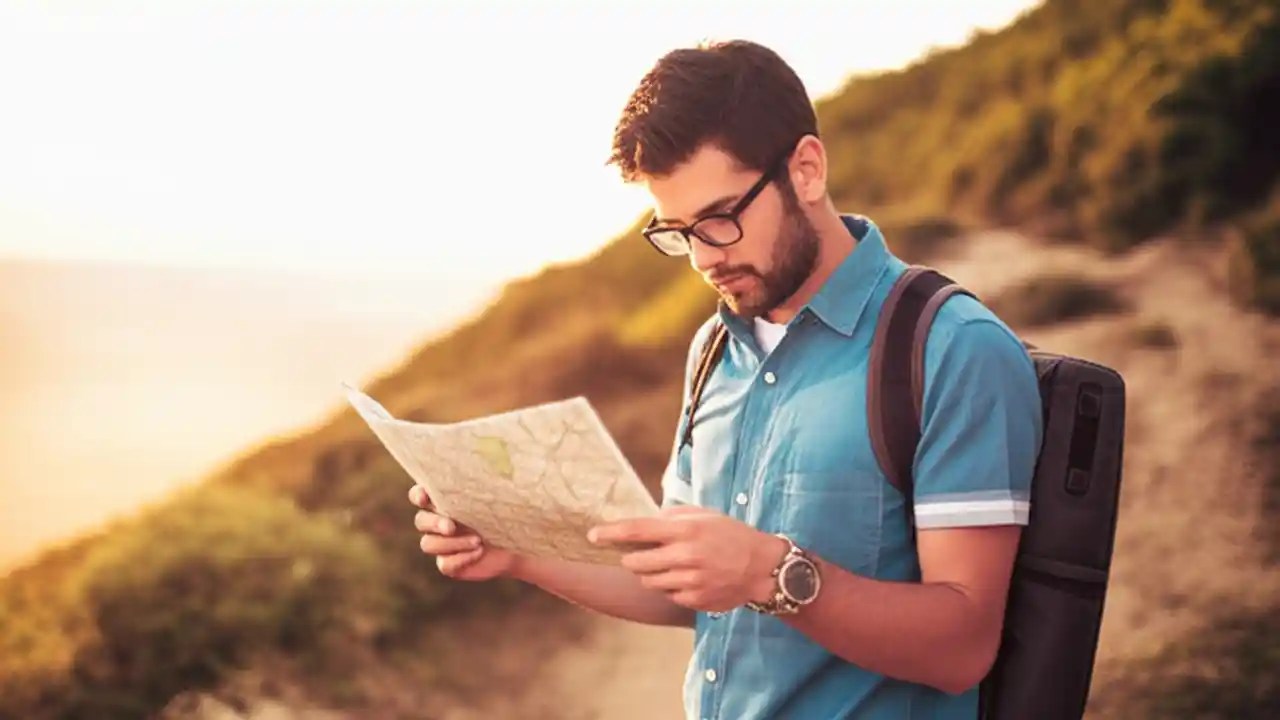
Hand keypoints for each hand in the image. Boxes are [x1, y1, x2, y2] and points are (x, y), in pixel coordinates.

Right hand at [408, 485, 518, 580]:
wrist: (516, 545)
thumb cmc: (505, 514)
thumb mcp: (497, 499)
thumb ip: (484, 487)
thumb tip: (488, 467)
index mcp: (443, 501)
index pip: (419, 495)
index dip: (418, 495)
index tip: (425, 497)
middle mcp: (437, 522)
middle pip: (420, 521)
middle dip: (433, 523)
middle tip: (451, 526)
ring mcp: (441, 544)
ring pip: (428, 544)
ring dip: (451, 543)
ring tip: (478, 541)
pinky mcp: (449, 564)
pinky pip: (444, 563)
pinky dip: (461, 558)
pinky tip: (478, 552)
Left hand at [588, 506, 788, 611]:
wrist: (762, 567)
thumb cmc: (729, 534)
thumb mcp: (703, 515)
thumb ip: (671, 518)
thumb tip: (640, 522)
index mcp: (685, 530)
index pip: (637, 531)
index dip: (610, 533)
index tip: (593, 536)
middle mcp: (685, 556)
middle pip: (635, 562)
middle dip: (632, 558)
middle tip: (641, 554)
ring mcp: (690, 581)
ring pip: (648, 581)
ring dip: (651, 573)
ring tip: (672, 564)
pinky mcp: (694, 600)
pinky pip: (667, 594)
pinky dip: (670, 587)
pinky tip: (688, 578)